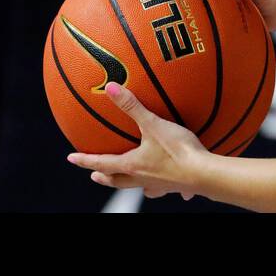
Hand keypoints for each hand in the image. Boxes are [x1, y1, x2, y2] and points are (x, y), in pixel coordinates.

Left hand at [66, 82, 206, 200]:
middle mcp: (142, 178)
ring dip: (129, 183)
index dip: (85, 160)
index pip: (102, 163)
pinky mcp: (175, 186)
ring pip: (139, 187)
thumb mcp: (153, 124)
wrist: (204, 173)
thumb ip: (132, 106)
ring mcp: (159, 184)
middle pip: (117, 181)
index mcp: (132, 165)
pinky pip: (165, 188)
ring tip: (127, 179)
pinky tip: (168, 183)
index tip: (71, 158)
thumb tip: (110, 88)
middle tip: (95, 174)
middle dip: (104, 177)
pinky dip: (161, 186)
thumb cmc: (177, 150)